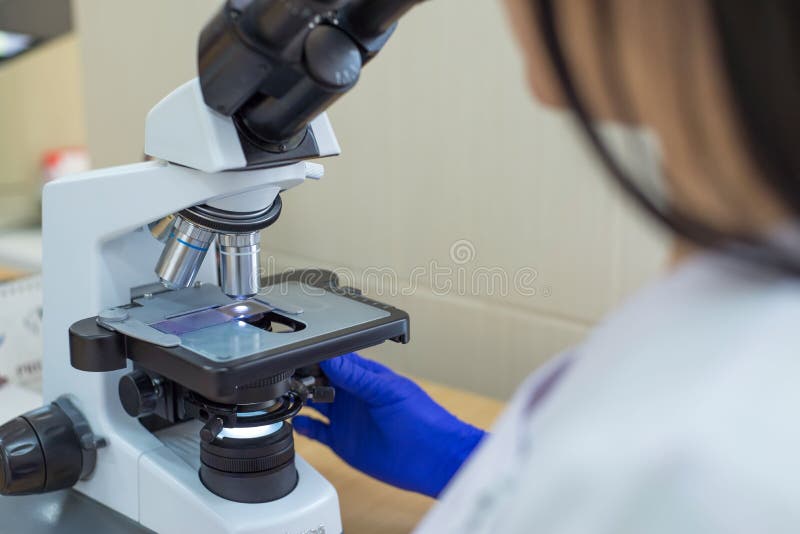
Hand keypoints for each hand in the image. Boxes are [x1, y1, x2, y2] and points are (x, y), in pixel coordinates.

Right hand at [292, 353, 485, 497]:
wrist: (434, 459)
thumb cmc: (423, 419)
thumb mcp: (387, 391)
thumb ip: (357, 376)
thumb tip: (331, 357)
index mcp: (366, 377)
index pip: (334, 361)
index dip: (315, 358)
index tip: (296, 356)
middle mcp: (354, 396)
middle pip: (319, 381)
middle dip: (302, 378)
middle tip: (284, 379)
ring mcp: (348, 419)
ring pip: (315, 405)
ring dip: (300, 400)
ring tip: (284, 396)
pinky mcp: (344, 442)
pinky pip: (317, 431)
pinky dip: (304, 427)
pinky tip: (294, 421)